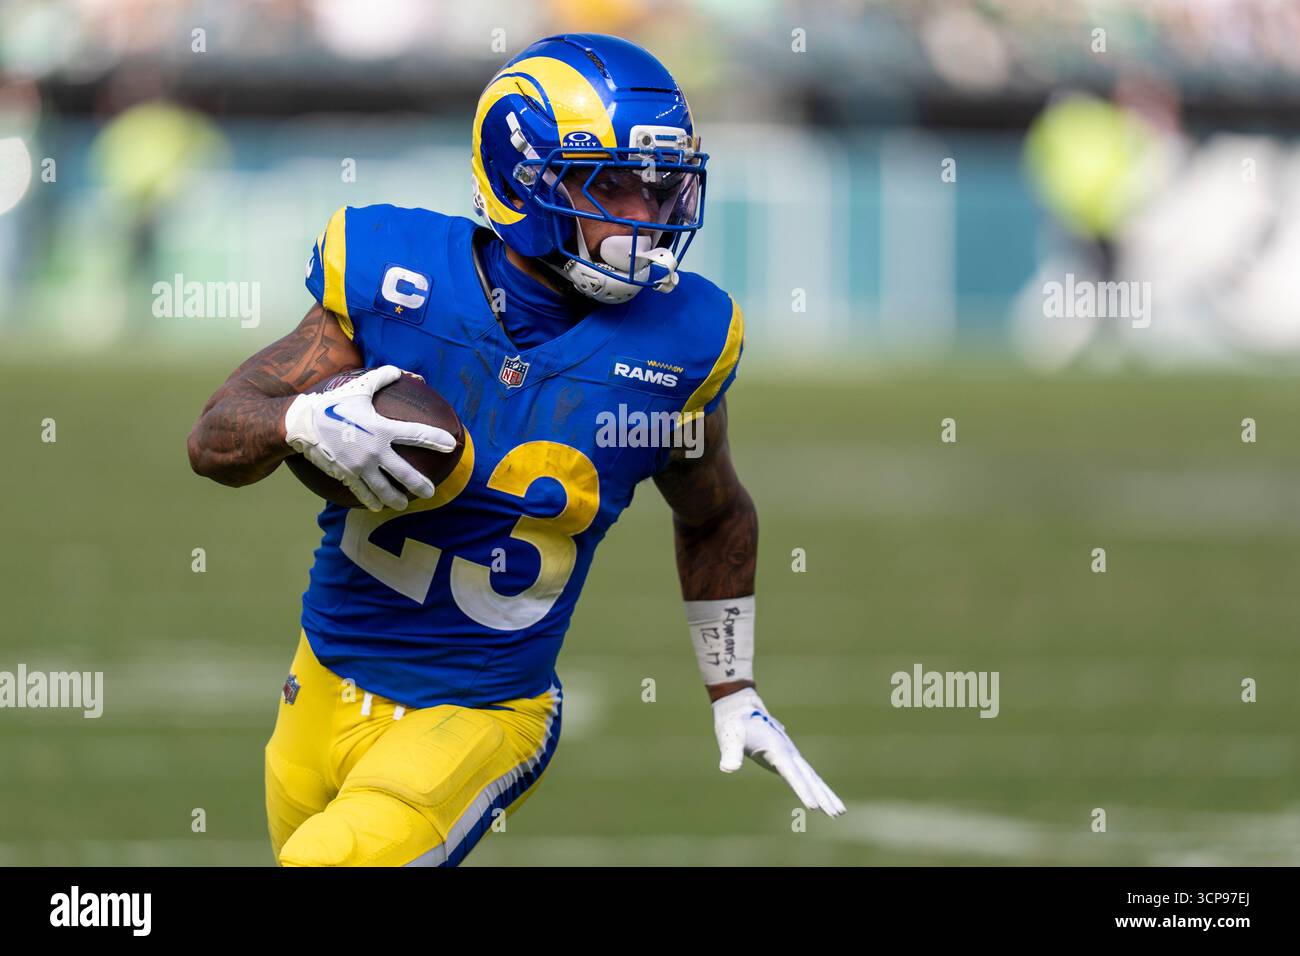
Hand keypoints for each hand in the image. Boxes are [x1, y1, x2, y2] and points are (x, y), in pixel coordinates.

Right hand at [283, 365, 456, 511]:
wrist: (302, 424)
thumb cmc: (332, 404)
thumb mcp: (359, 387)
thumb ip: (383, 377)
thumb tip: (405, 372)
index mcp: (381, 428)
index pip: (417, 435)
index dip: (436, 439)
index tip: (451, 444)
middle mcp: (375, 451)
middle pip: (405, 473)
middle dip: (420, 485)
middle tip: (430, 491)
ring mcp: (361, 467)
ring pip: (385, 490)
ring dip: (397, 499)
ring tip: (404, 504)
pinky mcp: (347, 476)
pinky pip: (363, 493)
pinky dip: (371, 501)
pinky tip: (378, 506)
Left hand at [712, 687, 845, 817]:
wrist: (742, 708)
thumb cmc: (735, 724)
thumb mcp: (730, 738)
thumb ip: (731, 753)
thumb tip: (728, 768)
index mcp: (776, 749)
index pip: (792, 774)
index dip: (802, 790)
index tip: (813, 806)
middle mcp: (788, 752)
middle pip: (809, 777)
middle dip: (823, 796)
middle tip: (836, 814)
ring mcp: (791, 754)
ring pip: (812, 777)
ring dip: (825, 793)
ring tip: (839, 812)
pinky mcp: (788, 758)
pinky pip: (807, 775)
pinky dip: (817, 787)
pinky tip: (824, 799)